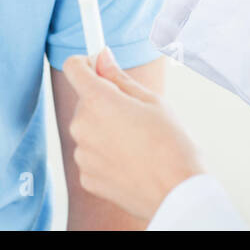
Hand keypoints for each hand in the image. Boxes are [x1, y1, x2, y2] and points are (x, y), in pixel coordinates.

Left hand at [62, 48, 204, 222]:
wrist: (176, 192)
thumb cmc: (171, 144)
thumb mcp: (151, 101)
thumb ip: (120, 78)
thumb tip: (102, 57)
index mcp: (98, 101)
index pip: (74, 67)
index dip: (87, 63)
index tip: (101, 67)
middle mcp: (82, 126)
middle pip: (84, 100)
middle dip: (104, 100)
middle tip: (135, 113)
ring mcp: (82, 155)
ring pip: (88, 128)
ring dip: (104, 128)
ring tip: (137, 141)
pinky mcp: (86, 177)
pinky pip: (92, 154)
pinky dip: (106, 154)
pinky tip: (130, 160)